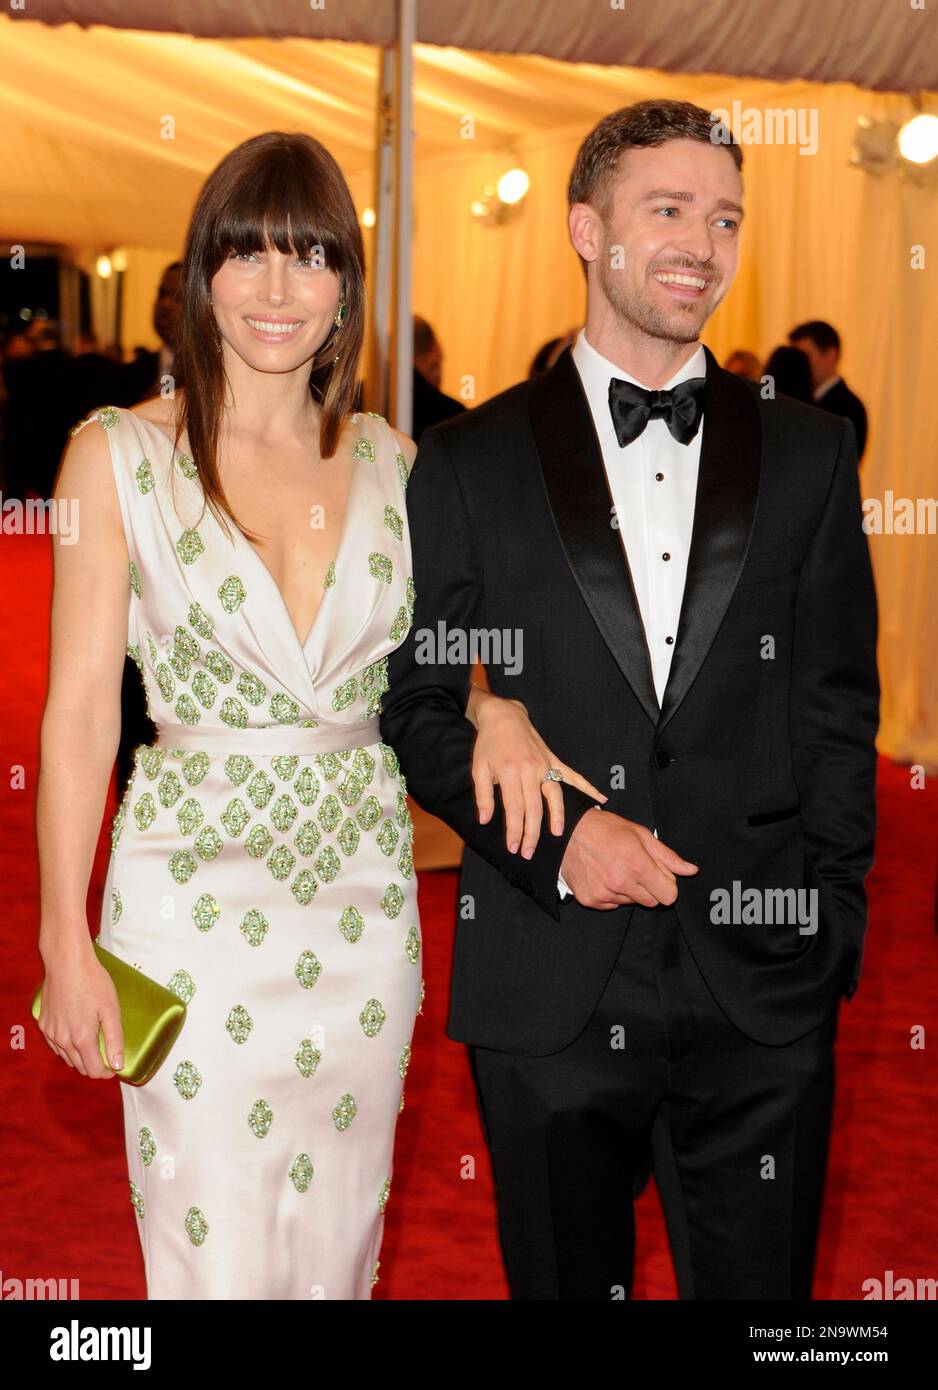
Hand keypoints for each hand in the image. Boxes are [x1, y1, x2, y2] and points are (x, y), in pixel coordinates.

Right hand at [35, 940, 123, 1077]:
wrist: (67, 962)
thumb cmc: (92, 982)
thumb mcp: (111, 1010)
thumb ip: (114, 1040)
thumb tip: (118, 1065)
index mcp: (81, 1038)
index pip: (93, 1070)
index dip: (106, 1072)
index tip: (115, 1067)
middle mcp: (62, 1040)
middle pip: (79, 1066)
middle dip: (94, 1065)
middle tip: (107, 1054)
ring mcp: (50, 1032)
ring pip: (66, 1057)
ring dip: (80, 1057)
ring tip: (94, 1044)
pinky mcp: (43, 1023)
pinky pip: (55, 1045)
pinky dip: (66, 1046)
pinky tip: (76, 1035)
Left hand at [467, 688, 606, 856]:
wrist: (504, 717)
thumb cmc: (489, 744)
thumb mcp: (478, 768)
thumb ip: (483, 796)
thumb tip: (484, 820)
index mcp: (510, 773)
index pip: (514, 809)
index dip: (515, 831)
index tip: (514, 848)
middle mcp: (530, 770)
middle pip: (535, 808)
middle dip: (532, 833)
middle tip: (529, 852)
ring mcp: (545, 765)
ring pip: (555, 796)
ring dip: (557, 817)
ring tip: (558, 835)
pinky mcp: (554, 760)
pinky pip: (573, 776)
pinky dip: (588, 788)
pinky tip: (601, 799)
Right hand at [560, 808, 697, 909]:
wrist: (568, 832)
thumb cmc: (605, 829)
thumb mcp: (640, 834)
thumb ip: (667, 856)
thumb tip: (690, 870)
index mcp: (636, 865)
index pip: (669, 895)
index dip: (667, 884)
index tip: (658, 874)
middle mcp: (620, 882)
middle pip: (651, 902)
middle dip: (649, 888)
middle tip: (635, 868)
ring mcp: (604, 893)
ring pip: (631, 902)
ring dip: (629, 890)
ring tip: (616, 868)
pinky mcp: (590, 900)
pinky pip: (612, 905)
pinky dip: (612, 894)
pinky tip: (603, 875)